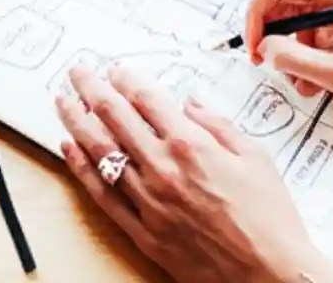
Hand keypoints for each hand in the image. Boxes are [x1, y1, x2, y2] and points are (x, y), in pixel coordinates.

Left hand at [57, 65, 332, 282]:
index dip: (126, 79)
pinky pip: (102, 194)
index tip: (116, 70)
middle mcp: (162, 169)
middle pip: (114, 117)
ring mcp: (147, 201)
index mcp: (191, 146)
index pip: (146, 100)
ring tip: (62, 102)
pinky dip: (81, 167)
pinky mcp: (141, 230)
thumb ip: (218, 124)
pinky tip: (69, 148)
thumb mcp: (256, 157)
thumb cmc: (270, 219)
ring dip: (77, 122)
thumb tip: (191, 102)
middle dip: (91, 89)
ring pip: (100, 152)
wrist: (270, 275)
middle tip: (77, 72)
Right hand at [245, 0, 332, 115]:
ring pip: (295, 9)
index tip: (258, 44)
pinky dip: (308, 44)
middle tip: (275, 63)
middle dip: (273, 33)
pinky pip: (314, 18)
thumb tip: (265, 48)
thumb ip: (296, 59)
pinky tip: (319, 71)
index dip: (256, 12)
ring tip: (305, 78)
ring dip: (292, 44)